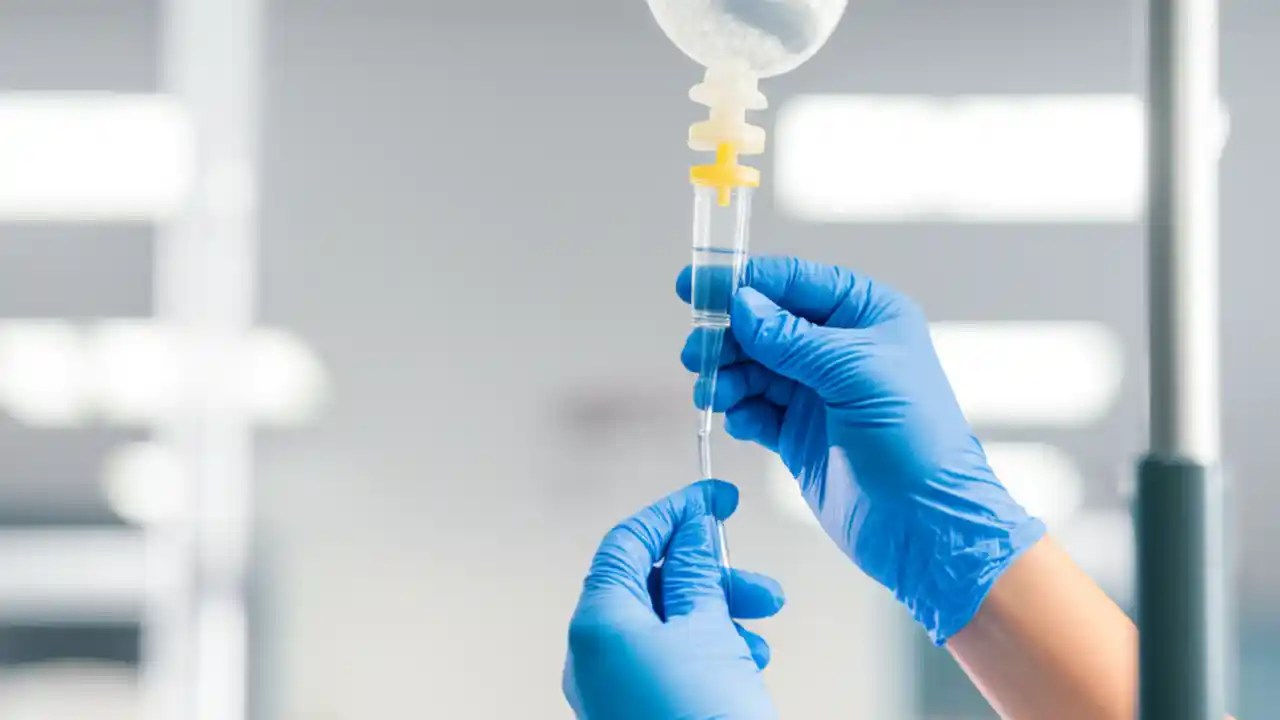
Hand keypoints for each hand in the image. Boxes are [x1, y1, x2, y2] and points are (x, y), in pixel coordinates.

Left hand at [563, 480, 782, 719]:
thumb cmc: (702, 719)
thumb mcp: (707, 631)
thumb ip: (698, 574)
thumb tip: (693, 531)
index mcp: (597, 621)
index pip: (629, 541)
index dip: (676, 512)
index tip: (719, 497)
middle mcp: (593, 654)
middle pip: (651, 585)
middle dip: (712, 577)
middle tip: (761, 587)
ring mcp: (611, 690)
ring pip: (666, 626)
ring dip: (719, 615)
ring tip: (764, 626)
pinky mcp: (634, 715)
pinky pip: (668, 663)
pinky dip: (709, 650)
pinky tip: (748, 661)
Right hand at [678, 256, 1044, 643]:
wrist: (922, 525)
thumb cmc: (912, 440)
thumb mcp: (854, 374)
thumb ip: (791, 338)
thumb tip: (741, 304)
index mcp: (868, 315)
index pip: (796, 282)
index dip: (744, 281)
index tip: (695, 285)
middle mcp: (841, 348)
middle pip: (766, 323)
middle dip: (728, 335)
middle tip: (695, 352)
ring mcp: (818, 392)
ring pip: (754, 367)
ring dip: (727, 375)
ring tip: (711, 391)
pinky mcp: (799, 434)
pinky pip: (755, 408)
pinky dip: (739, 410)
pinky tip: (737, 419)